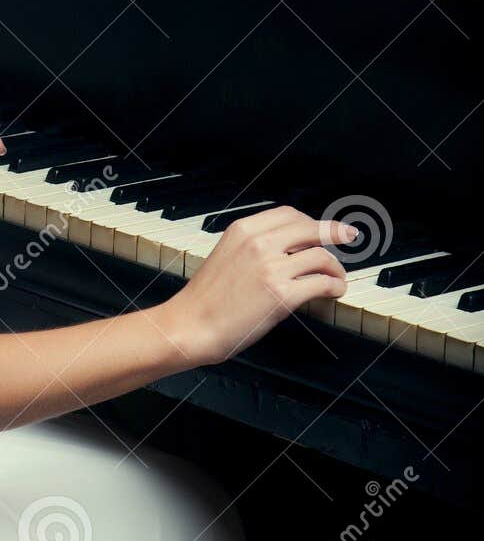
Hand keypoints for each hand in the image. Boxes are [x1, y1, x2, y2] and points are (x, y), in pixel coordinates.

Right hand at [161, 205, 353, 367]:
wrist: (190, 326)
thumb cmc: (205, 299)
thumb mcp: (225, 256)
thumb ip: (254, 247)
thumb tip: (289, 248)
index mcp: (242, 230)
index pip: (288, 214)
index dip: (310, 222)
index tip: (323, 228)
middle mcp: (258, 243)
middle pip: (310, 228)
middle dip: (334, 232)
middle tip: (348, 237)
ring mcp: (271, 268)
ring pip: (321, 256)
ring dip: (335, 267)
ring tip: (337, 278)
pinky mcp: (282, 294)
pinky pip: (321, 282)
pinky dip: (334, 286)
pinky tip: (334, 291)